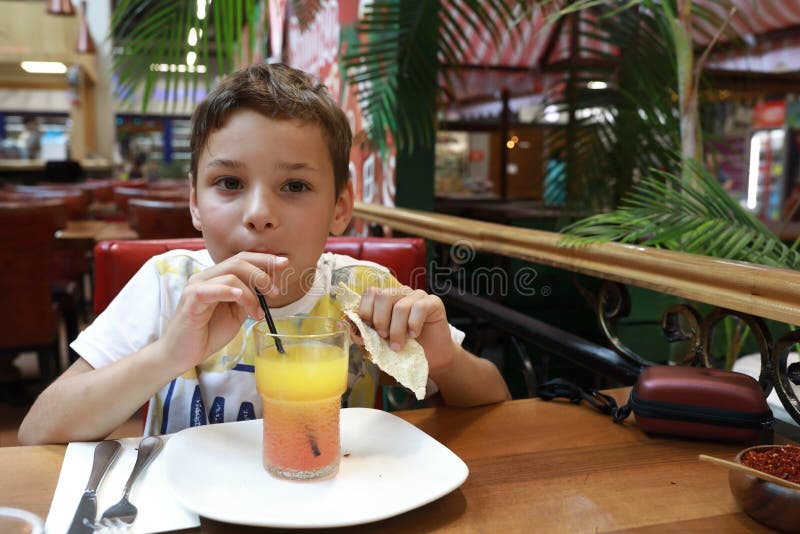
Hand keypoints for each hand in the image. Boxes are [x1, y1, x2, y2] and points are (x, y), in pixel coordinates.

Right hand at [158, 252, 287, 372]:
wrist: (182, 354)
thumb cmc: (207, 333)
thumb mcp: (236, 314)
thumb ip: (249, 299)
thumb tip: (269, 288)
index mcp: (217, 277)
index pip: (243, 259)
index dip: (265, 259)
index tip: (285, 263)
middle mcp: (206, 277)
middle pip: (239, 261)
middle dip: (263, 272)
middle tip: (276, 291)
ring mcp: (197, 287)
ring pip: (230, 274)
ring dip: (251, 293)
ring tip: (257, 312)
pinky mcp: (190, 301)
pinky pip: (211, 289)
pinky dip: (228, 291)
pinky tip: (240, 296)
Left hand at [357, 286, 453, 372]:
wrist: (432, 358)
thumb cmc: (405, 349)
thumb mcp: (381, 344)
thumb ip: (366, 335)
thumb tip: (351, 329)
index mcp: (385, 300)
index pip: (370, 293)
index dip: (366, 311)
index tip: (369, 330)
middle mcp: (400, 294)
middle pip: (383, 296)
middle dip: (380, 320)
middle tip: (384, 338)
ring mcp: (417, 296)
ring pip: (400, 306)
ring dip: (397, 330)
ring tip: (398, 346)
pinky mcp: (433, 303)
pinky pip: (419, 308)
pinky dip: (414, 325)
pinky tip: (414, 335)